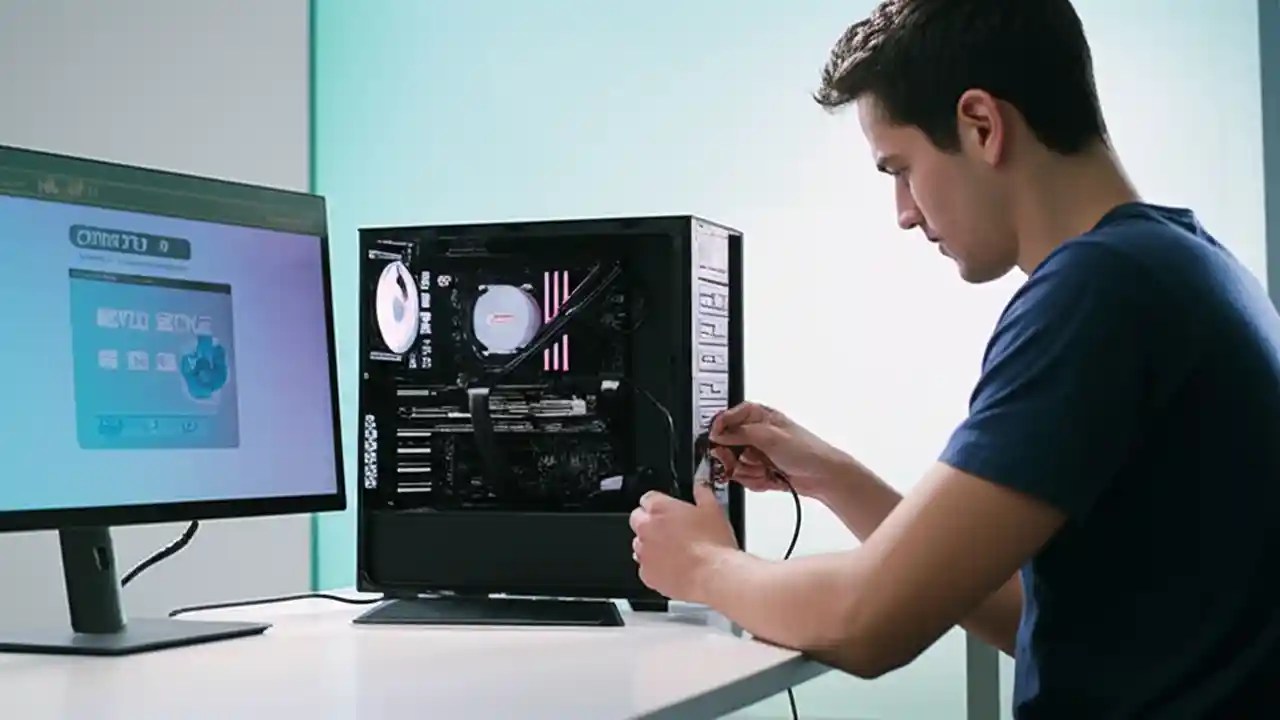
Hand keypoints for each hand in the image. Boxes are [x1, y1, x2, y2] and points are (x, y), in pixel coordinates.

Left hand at [629, 482, 739, 603]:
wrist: (713, 576)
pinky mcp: (646, 574)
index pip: (647, 498)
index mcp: (659, 507)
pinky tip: (674, 568)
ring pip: (639, 544)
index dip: (659, 504)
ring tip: (675, 551)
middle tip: (672, 530)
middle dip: (650, 523)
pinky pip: (645, 568)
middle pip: (638, 519)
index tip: (668, 510)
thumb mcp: (714, 510)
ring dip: (651, 545)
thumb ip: (702, 492)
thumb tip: (700, 485)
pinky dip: (655, 568)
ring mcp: (644, 552)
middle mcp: (646, 528)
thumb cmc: (713, 545)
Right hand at [709, 402, 851, 497]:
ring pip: (734, 464)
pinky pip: (744, 478)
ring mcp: (757, 454)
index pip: (729, 417)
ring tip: (765, 470)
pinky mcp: (759, 471)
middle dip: (734, 457)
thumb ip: (741, 434)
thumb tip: (719, 434)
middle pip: (727, 444)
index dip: (720, 427)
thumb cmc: (806, 451)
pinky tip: (769, 478)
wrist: (822, 476)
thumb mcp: (770, 437)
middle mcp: (756, 434)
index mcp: (759, 417)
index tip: (715, 439)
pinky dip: (755, 481)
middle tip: (744, 460)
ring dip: (748, 471)